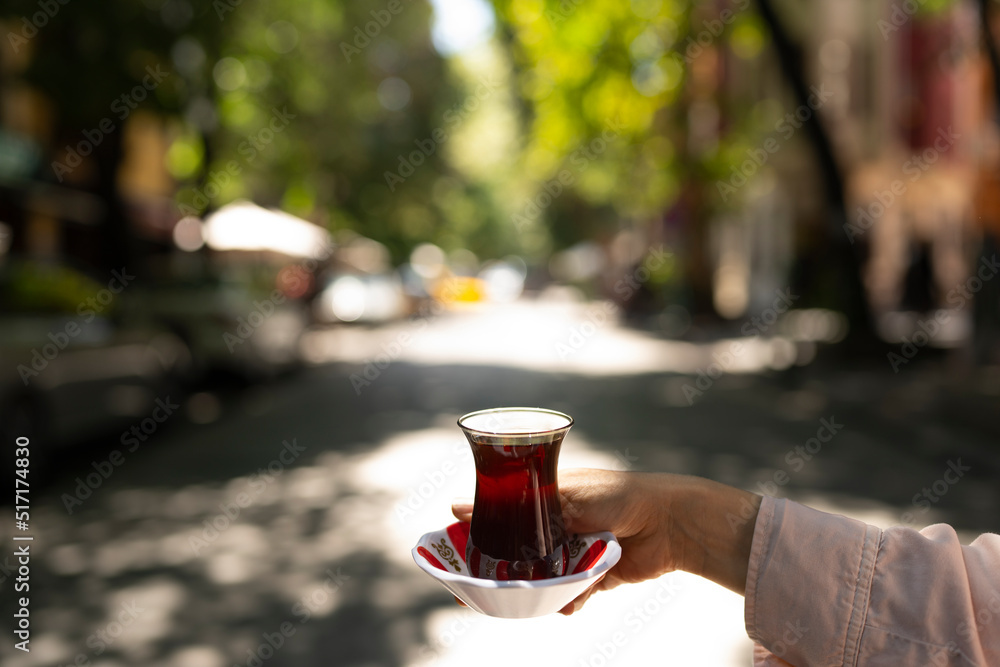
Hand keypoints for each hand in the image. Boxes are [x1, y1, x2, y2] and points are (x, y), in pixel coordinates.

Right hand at [451, 468, 760, 614]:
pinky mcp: (594, 575)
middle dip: (499, 573)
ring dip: (536, 590)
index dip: (476, 535)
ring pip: (541, 578)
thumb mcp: (563, 495)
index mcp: (545, 498)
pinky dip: (567, 600)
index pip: (501, 516)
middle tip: (476, 593)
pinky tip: (568, 603)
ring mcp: (574, 551)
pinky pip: (571, 593)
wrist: (671, 522)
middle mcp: (556, 525)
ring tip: (527, 602)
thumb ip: (517, 507)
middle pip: (517, 553)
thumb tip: (458, 507)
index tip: (452, 554)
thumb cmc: (618, 495)